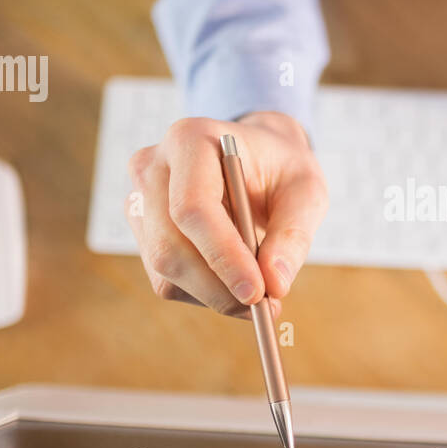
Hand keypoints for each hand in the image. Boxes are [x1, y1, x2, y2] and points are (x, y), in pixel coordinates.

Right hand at [126, 111, 326, 318]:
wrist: (257, 156)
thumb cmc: (282, 168)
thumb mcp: (306, 191)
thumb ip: (294, 235)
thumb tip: (274, 286)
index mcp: (190, 140)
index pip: (192, 207)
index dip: (222, 256)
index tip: (257, 293)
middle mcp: (153, 167)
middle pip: (169, 246)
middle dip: (219, 288)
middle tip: (265, 308)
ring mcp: (139, 200)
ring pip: (165, 270)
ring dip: (215, 295)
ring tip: (259, 293)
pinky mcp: (142, 231)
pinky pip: (166, 280)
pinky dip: (204, 293)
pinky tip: (234, 280)